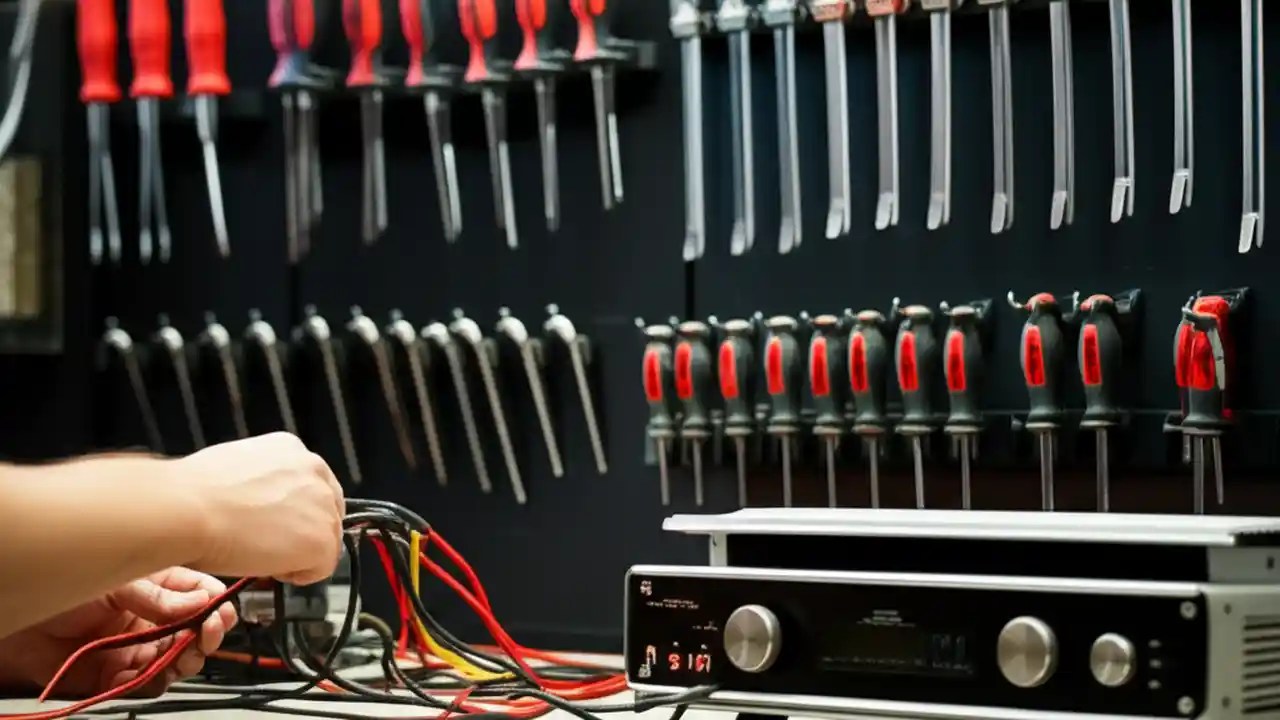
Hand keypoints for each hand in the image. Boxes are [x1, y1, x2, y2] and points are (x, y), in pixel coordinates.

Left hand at [0, 568, 237, 697]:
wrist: (20, 628)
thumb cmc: (61, 591)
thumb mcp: (117, 584)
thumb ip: (159, 596)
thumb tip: (200, 602)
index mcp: (159, 587)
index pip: (202, 594)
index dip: (216, 605)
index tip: (217, 614)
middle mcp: (153, 618)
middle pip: (197, 631)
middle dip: (208, 634)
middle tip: (206, 634)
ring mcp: (138, 647)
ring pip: (180, 659)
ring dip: (188, 658)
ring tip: (183, 653)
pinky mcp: (120, 675)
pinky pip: (150, 684)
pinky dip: (156, 680)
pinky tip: (152, 669)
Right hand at [178, 432, 344, 584]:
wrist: (188, 509)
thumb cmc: (193, 493)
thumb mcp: (234, 469)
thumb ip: (260, 482)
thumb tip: (258, 502)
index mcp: (290, 450)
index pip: (311, 486)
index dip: (295, 512)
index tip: (277, 526)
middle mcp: (314, 470)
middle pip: (326, 512)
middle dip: (301, 533)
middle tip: (267, 545)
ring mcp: (323, 506)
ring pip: (325, 541)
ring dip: (296, 554)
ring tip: (258, 554)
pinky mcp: (322, 540)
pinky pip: (321, 568)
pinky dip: (297, 575)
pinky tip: (267, 565)